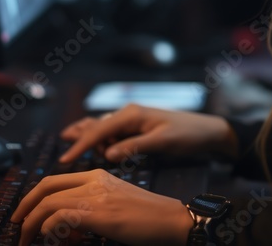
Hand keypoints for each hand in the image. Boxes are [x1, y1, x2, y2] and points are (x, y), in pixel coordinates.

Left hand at [10, 169, 193, 245]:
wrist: (171, 220)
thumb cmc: (147, 217)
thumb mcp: (115, 204)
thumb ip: (91, 209)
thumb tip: (66, 226)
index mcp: (98, 175)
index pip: (54, 180)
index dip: (33, 196)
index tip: (24, 213)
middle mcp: (94, 180)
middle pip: (46, 187)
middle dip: (24, 207)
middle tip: (17, 226)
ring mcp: (96, 196)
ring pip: (48, 204)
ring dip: (31, 225)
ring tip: (27, 240)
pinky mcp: (98, 213)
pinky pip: (60, 218)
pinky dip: (49, 230)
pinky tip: (53, 241)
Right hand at [58, 103, 239, 163]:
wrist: (208, 131)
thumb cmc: (188, 134)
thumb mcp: (163, 142)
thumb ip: (134, 147)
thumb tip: (108, 154)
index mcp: (133, 113)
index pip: (100, 129)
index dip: (82, 144)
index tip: (66, 158)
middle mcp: (130, 113)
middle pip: (98, 124)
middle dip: (81, 134)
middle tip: (63, 145)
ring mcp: (134, 119)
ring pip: (105, 127)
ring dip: (91, 137)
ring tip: (72, 143)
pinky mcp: (139, 127)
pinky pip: (115, 131)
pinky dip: (103, 138)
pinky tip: (98, 145)